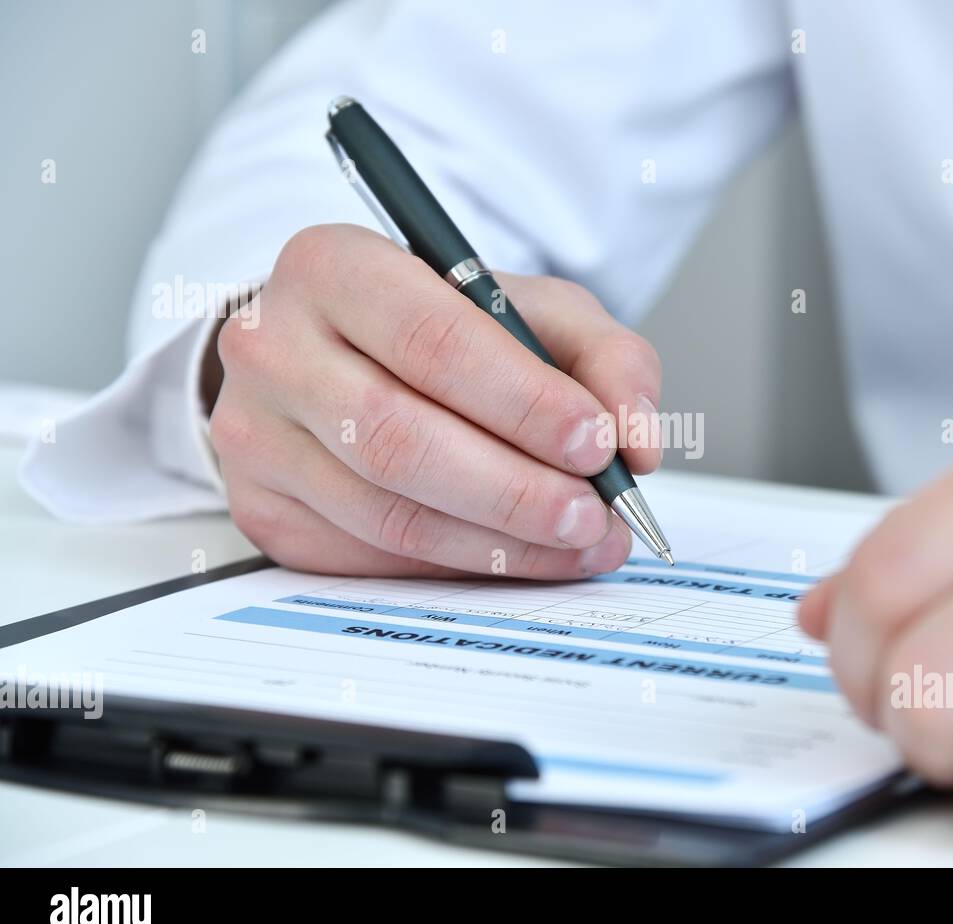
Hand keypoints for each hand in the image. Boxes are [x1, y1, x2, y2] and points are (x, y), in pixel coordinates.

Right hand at [209, 224, 661, 577]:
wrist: (336, 354)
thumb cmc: (441, 326)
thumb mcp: (533, 309)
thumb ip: (605, 358)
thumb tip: (638, 442)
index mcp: (332, 267)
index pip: (432, 341)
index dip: (523, 403)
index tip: (597, 444)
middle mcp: (271, 349)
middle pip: (399, 439)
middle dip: (515, 490)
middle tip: (594, 516)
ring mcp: (254, 436)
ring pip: (385, 513)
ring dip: (498, 544)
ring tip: (578, 544)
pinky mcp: (261, 508)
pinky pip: (369, 557)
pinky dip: (457, 567)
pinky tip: (516, 558)